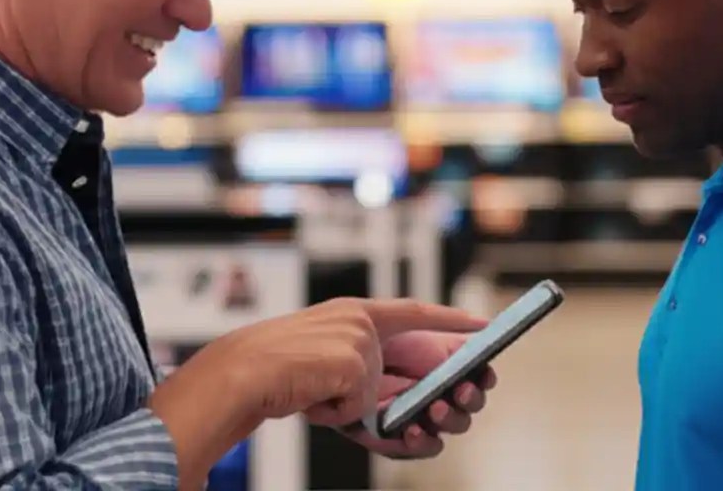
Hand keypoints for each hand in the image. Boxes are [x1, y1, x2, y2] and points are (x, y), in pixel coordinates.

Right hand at [149, 297, 485, 487]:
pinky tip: (309, 395)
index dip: (449, 319)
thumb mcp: (317, 353)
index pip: (411, 311)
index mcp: (351, 311)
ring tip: (307, 386)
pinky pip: (357, 407)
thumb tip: (369, 386)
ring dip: (339, 402)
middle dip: (353, 392)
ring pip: (370, 393)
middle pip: (383, 372)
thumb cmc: (271, 369)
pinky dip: (332, 411)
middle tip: (314, 384)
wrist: (239, 373)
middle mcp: (358, 319)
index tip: (483, 324)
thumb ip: (351, 357)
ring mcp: (359, 339)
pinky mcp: (355, 362)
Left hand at [337, 331, 497, 458]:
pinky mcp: (394, 437)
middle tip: (460, 390)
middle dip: (470, 399)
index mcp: (441, 364)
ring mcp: (416, 415)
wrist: (324, 356)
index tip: (482, 374)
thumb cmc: (363, 337)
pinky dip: (422, 442)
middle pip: (468, 403)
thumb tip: (482, 322)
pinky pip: (418, 448)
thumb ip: (441, 318)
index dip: (484, 377)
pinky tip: (413, 429)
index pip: (476, 376)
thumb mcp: (402, 319)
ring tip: (435, 408)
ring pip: (449, 425)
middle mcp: (433, 390)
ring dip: (450, 419)